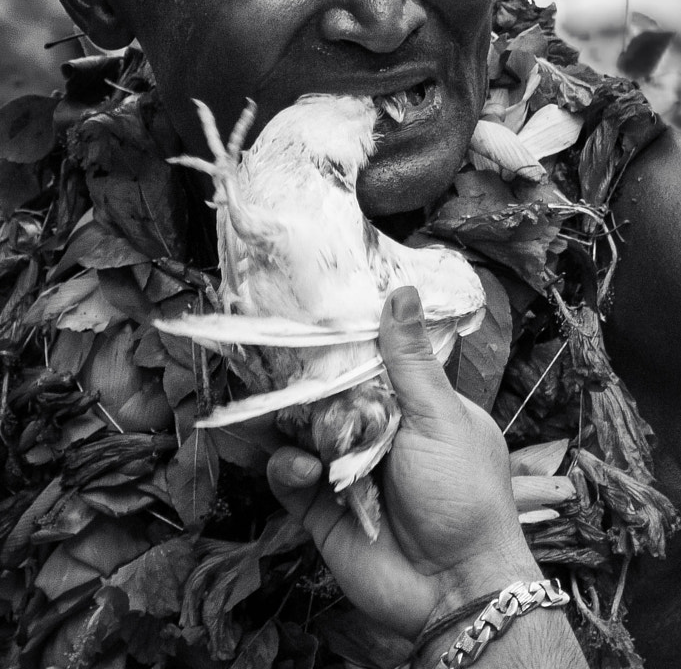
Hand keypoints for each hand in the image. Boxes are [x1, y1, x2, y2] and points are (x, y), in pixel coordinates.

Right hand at [267, 286, 539, 637]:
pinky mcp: (321, 508)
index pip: (367, 363)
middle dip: (302, 382)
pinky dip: (288, 466)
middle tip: (270, 357)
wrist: (455, 587)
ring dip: (289, 423)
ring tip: (282, 415)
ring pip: (301, 432)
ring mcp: (346, 469)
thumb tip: (402, 292)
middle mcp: (375, 433)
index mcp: (410, 405)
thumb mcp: (439, 418)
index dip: (339, 344)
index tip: (306, 312)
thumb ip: (410, 362)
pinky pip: (290, 476)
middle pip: (326, 394)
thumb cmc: (464, 495)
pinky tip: (302, 466)